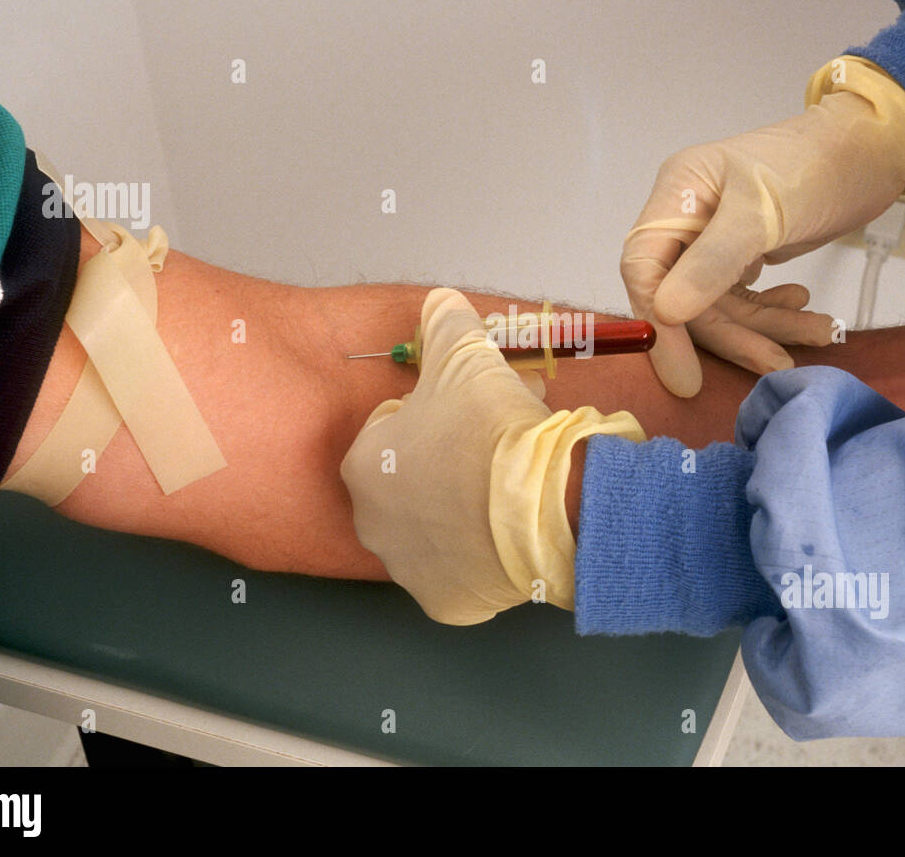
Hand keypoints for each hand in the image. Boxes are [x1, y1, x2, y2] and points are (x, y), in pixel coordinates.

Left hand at [340, 288, 643, 624]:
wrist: (543, 503)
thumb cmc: (493, 429)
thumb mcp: (465, 354)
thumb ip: (444, 322)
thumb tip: (440, 301)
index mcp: (362, 465)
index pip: (390, 429)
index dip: (436, 413)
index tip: (471, 410)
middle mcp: (372, 524)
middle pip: (409, 482)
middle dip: (447, 460)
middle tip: (496, 444)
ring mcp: (410, 570)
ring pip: (435, 528)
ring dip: (464, 507)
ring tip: (510, 485)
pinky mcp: (449, 603)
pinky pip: (465, 572)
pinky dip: (485, 553)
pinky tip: (512, 529)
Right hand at [622, 59, 904, 397]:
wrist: (871, 150)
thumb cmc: (815, 166)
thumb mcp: (763, 213)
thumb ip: (713, 262)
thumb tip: (665, 314)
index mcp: (678, 196)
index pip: (645, 270)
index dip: (659, 325)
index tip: (684, 374)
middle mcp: (688, 220)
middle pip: (684, 298)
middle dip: (731, 333)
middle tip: (773, 364)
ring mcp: (714, 240)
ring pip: (719, 306)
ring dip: (764, 327)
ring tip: (816, 332)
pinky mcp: (743, 255)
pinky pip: (744, 301)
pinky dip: (774, 314)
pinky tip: (806, 312)